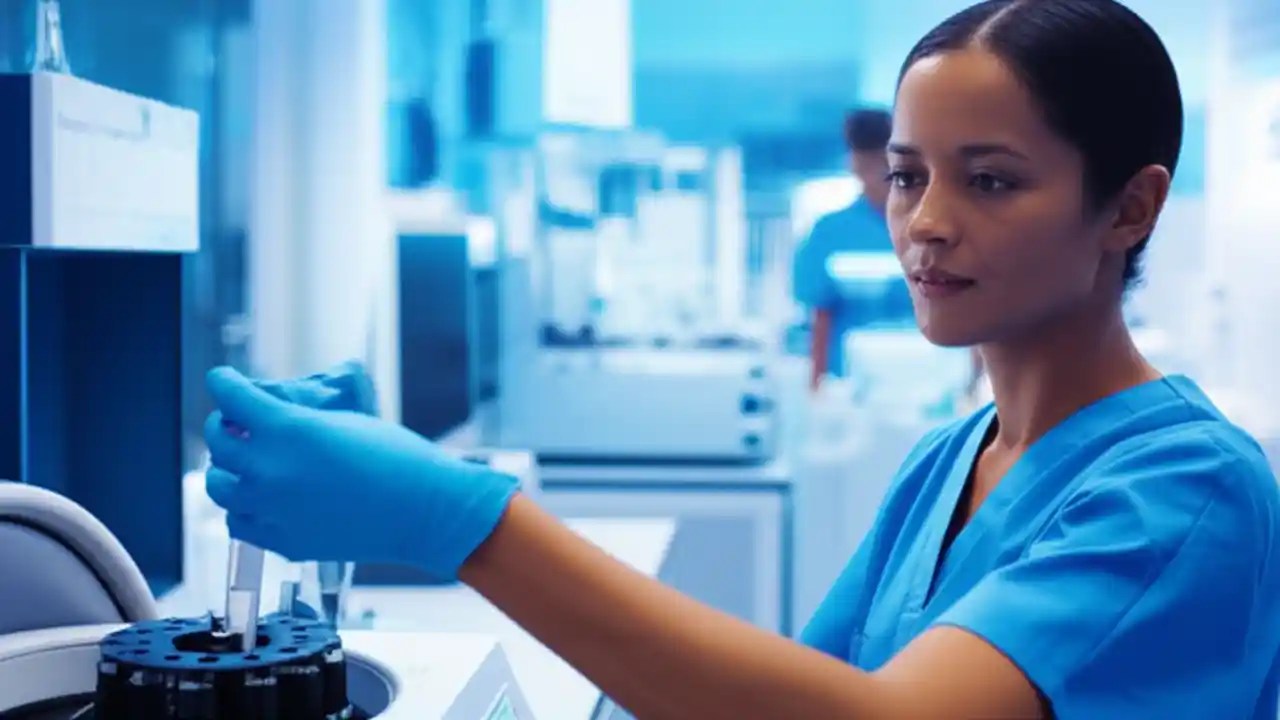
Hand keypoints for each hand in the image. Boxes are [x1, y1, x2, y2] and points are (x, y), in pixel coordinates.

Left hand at [202, 367, 517, 579]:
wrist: (423, 511)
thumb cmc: (396, 459)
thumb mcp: (342, 421)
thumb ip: (297, 419)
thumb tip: (268, 418)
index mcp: (287, 429)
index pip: (230, 396)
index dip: (224, 382)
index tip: (223, 380)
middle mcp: (269, 470)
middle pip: (218, 440)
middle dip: (224, 424)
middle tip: (236, 422)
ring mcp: (272, 510)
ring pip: (218, 485)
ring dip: (228, 468)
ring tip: (245, 464)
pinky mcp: (282, 541)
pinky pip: (239, 521)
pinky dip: (243, 507)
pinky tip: (261, 498)